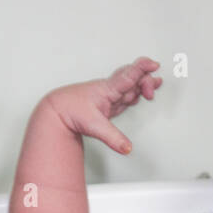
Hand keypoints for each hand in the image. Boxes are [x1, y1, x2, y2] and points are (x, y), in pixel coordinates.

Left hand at [46, 57, 161, 153]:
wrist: (57, 110)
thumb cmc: (70, 110)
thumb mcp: (94, 126)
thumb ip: (113, 138)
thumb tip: (127, 148)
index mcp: (107, 89)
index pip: (128, 75)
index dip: (141, 68)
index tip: (153, 64)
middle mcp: (110, 89)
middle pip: (132, 78)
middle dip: (146, 79)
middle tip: (155, 85)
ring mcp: (109, 95)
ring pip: (130, 85)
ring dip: (143, 84)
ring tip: (155, 83)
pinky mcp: (108, 102)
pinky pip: (126, 94)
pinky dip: (135, 93)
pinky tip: (139, 94)